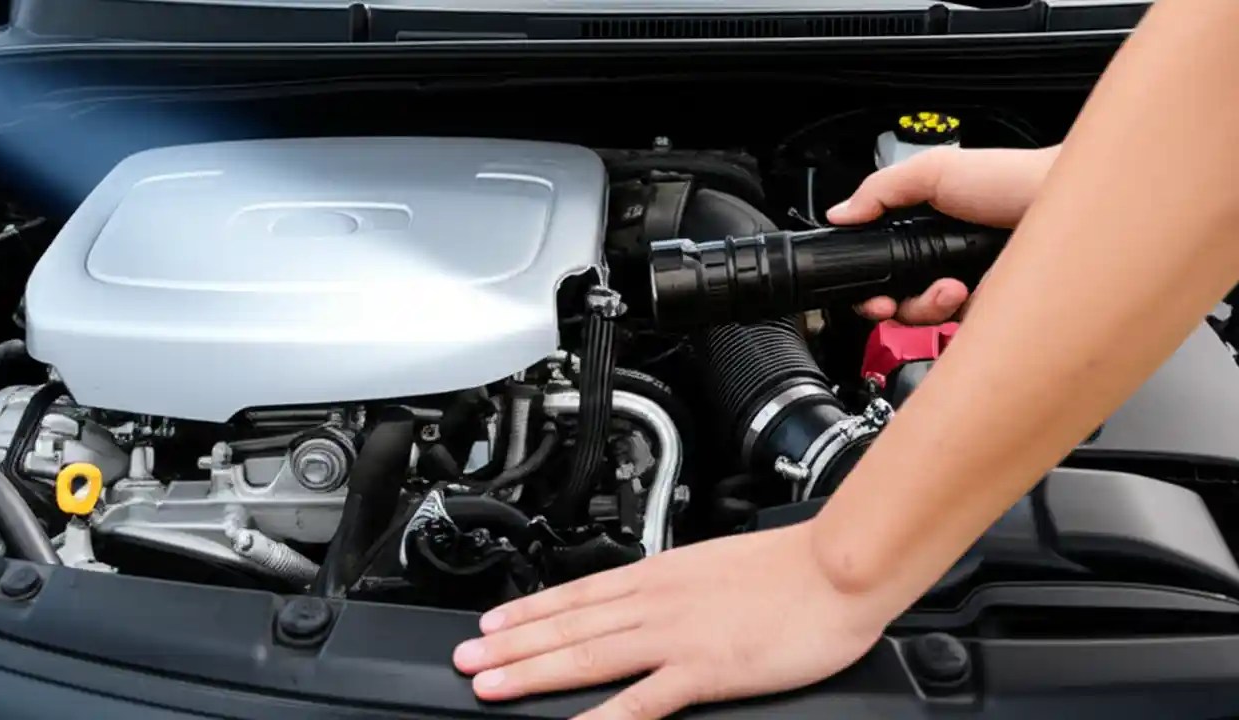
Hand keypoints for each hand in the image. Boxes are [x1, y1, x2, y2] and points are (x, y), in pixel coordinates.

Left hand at [452, 524, 889, 718]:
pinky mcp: (704, 669)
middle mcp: (656, 601)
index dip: (529, 611)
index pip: (579, 594)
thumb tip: (653, 598)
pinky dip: (602, 717)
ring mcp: (676, 636)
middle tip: (466, 658)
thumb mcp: (719, 567)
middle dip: (511, 644)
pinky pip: (641, 700)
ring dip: (532, 670)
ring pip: (587, 655)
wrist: (838, 567)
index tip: (493, 622)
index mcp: (661, 574)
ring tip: (489, 683)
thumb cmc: (792, 568)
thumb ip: (680, 586)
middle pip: (568, 625)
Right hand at [828, 144, 1058, 323]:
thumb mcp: (935, 171)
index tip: (864, 289)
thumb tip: (841, 213)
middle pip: (896, 302)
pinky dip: (952, 321)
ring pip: (923, 323)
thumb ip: (882, 190)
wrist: (1074, 208)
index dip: (868, 282)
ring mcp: (968, 292)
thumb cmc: (1016, 180)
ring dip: (924, 308)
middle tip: (892, 300)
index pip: (884, 265)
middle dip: (890, 304)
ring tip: (949, 286)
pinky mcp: (991, 316)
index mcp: (928, 230)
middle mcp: (945, 262)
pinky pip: (959, 336)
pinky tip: (965, 296)